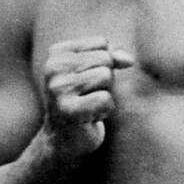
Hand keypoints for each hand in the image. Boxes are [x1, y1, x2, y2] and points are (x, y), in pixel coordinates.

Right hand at [42, 36, 133, 155]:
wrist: (63, 139)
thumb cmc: (82, 102)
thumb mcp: (95, 73)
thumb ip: (112, 58)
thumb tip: (129, 60)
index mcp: (57, 54)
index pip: (101, 44)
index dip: (104, 64)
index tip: (86, 81)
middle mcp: (54, 68)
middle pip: (105, 60)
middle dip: (105, 80)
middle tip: (88, 96)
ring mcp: (58, 89)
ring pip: (106, 77)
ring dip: (105, 95)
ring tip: (88, 106)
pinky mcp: (68, 109)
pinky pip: (106, 99)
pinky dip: (104, 110)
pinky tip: (88, 118)